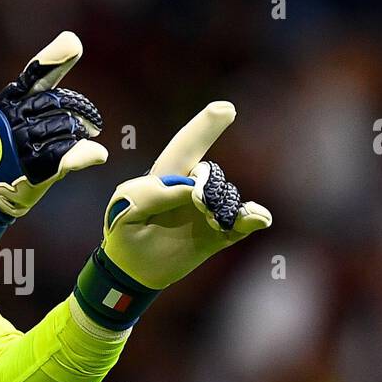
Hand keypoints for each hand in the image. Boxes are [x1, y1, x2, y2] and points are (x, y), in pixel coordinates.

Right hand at [0, 32, 106, 276]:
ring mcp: (23, 143)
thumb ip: (42, 81)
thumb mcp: (14, 111)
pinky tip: (98, 154)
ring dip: (81, 133)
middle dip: (81, 110)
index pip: (34, 73)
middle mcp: (13, 119)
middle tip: (91, 121)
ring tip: (84, 139)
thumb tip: (72, 39)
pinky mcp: (35, 167)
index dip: (54, 57)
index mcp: (7, 101)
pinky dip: (88, 153)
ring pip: (68, 127)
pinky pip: (70, 153)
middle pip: (61, 103)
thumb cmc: (7, 146)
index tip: (73, 44)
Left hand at [73, 101, 270, 329]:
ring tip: (209, 223)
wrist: (133, 272)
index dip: (204, 127)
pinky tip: (257, 217)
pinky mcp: (219, 234)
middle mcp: (191, 190)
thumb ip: (150, 194)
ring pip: (226, 197)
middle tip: (199, 203)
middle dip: (208, 184)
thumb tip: (193, 192)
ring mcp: (207, 211)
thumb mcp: (124, 209)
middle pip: (209, 173)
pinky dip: (252, 218)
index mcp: (165, 178)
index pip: (186, 148)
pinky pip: (241, 222)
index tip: (226, 109)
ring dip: (223, 208)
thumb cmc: (125, 234)